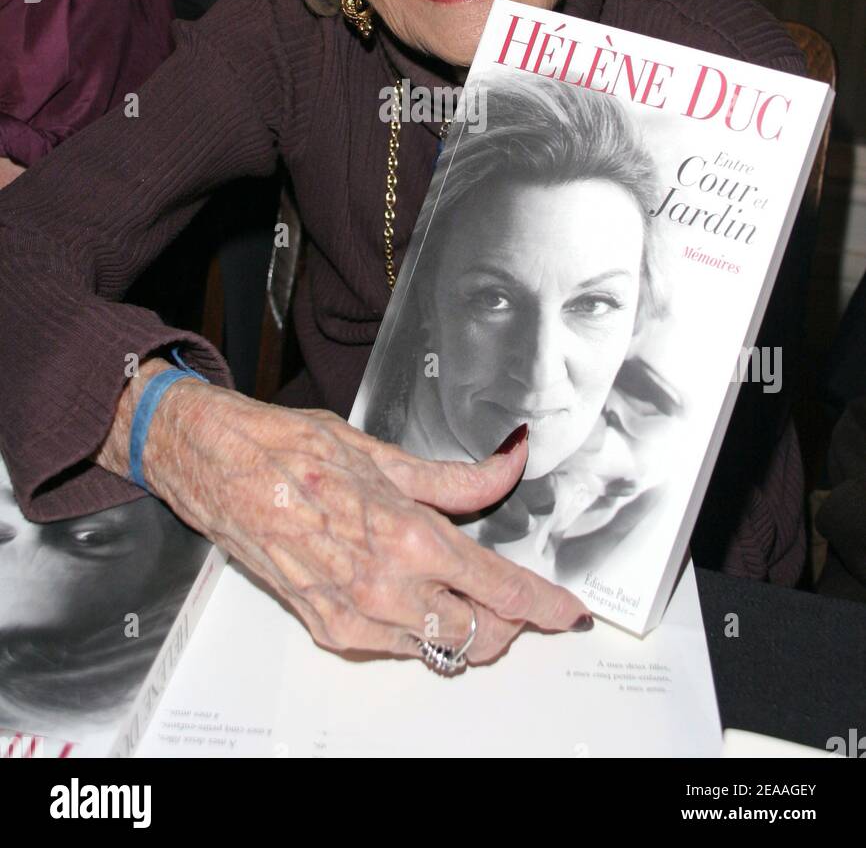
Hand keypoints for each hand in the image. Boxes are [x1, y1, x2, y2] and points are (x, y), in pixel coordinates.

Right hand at [134, 380, 593, 663]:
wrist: (218, 468)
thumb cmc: (290, 451)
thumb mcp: (385, 455)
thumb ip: (457, 479)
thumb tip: (509, 465)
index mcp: (408, 537)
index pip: (500, 589)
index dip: (544, 605)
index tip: (567, 610)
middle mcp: (385, 588)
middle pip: (480, 635)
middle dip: (508, 618)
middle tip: (511, 590)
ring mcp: (355, 618)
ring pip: (441, 649)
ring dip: (465, 627)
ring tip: (461, 588)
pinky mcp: (329, 631)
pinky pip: (397, 647)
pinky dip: (418, 628)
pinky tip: (410, 591)